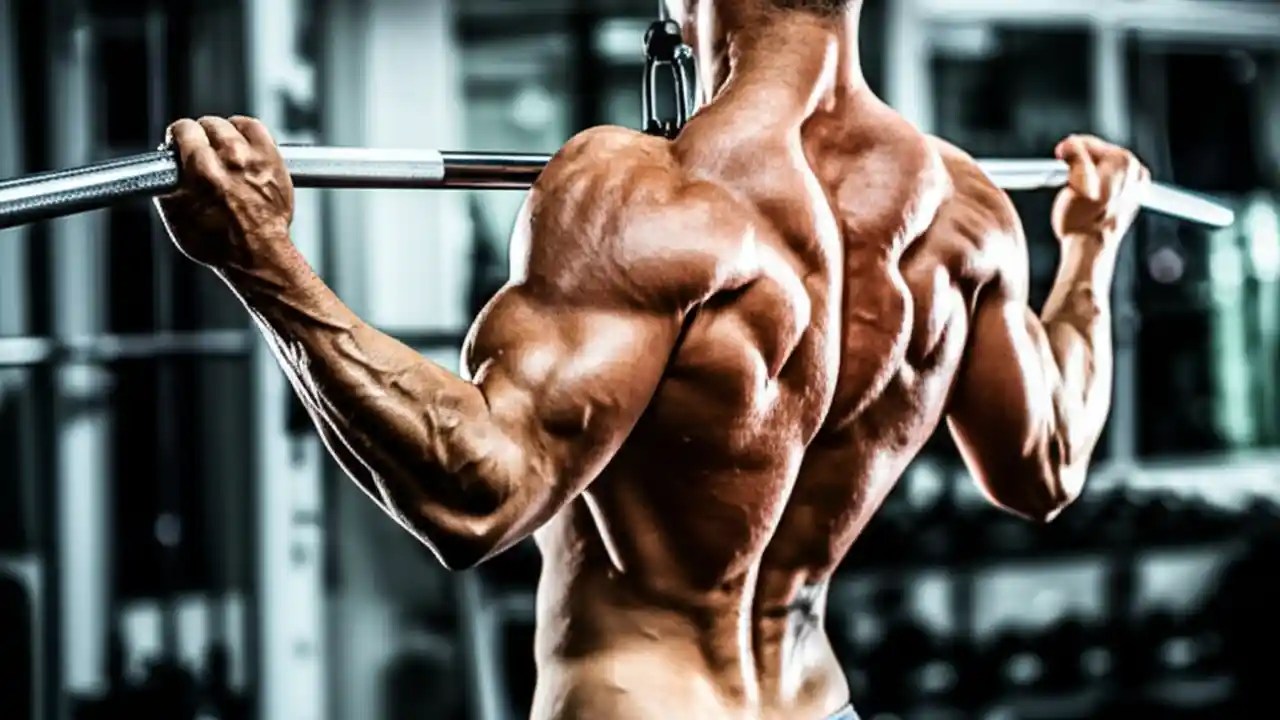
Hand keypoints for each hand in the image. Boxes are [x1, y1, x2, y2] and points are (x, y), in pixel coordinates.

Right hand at [154, 116, 293, 269]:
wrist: (256, 254)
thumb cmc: (218, 243)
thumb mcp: (175, 216)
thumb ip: (166, 184)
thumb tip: (163, 168)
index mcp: (200, 168)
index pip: (183, 128)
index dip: (178, 137)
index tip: (179, 143)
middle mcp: (229, 158)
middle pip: (208, 124)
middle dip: (200, 136)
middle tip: (201, 151)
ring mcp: (254, 158)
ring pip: (232, 124)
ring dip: (223, 133)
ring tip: (221, 149)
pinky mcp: (273, 160)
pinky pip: (256, 128)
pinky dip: (246, 131)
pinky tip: (242, 142)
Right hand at [1051, 135, 1149, 242]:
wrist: (1089, 248)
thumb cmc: (1081, 221)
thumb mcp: (1074, 183)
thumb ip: (1075, 156)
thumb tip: (1069, 144)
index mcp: (1124, 162)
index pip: (1089, 144)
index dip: (1069, 152)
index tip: (1059, 162)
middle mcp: (1135, 171)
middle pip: (1097, 155)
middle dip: (1080, 166)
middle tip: (1069, 185)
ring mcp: (1136, 185)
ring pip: (1101, 169)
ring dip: (1087, 177)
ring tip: (1079, 196)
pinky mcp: (1131, 198)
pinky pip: (1108, 183)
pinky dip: (1096, 187)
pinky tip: (1089, 201)